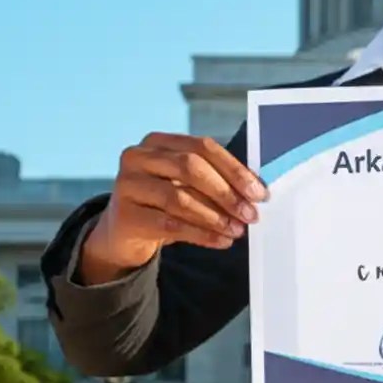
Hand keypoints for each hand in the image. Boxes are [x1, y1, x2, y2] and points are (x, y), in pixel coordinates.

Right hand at [80, 132, 267, 284]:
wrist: (123, 233)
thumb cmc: (162, 203)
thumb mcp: (184, 185)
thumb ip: (213, 180)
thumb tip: (254, 192)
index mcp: (157, 142)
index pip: (202, 147)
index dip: (234, 169)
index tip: (259, 192)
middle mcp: (138, 157)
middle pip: (191, 168)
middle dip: (226, 193)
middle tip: (250, 214)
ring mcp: (127, 185)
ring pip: (180, 198)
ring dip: (216, 217)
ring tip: (237, 230)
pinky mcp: (125, 216)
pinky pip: (170, 225)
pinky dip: (201, 235)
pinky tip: (220, 241)